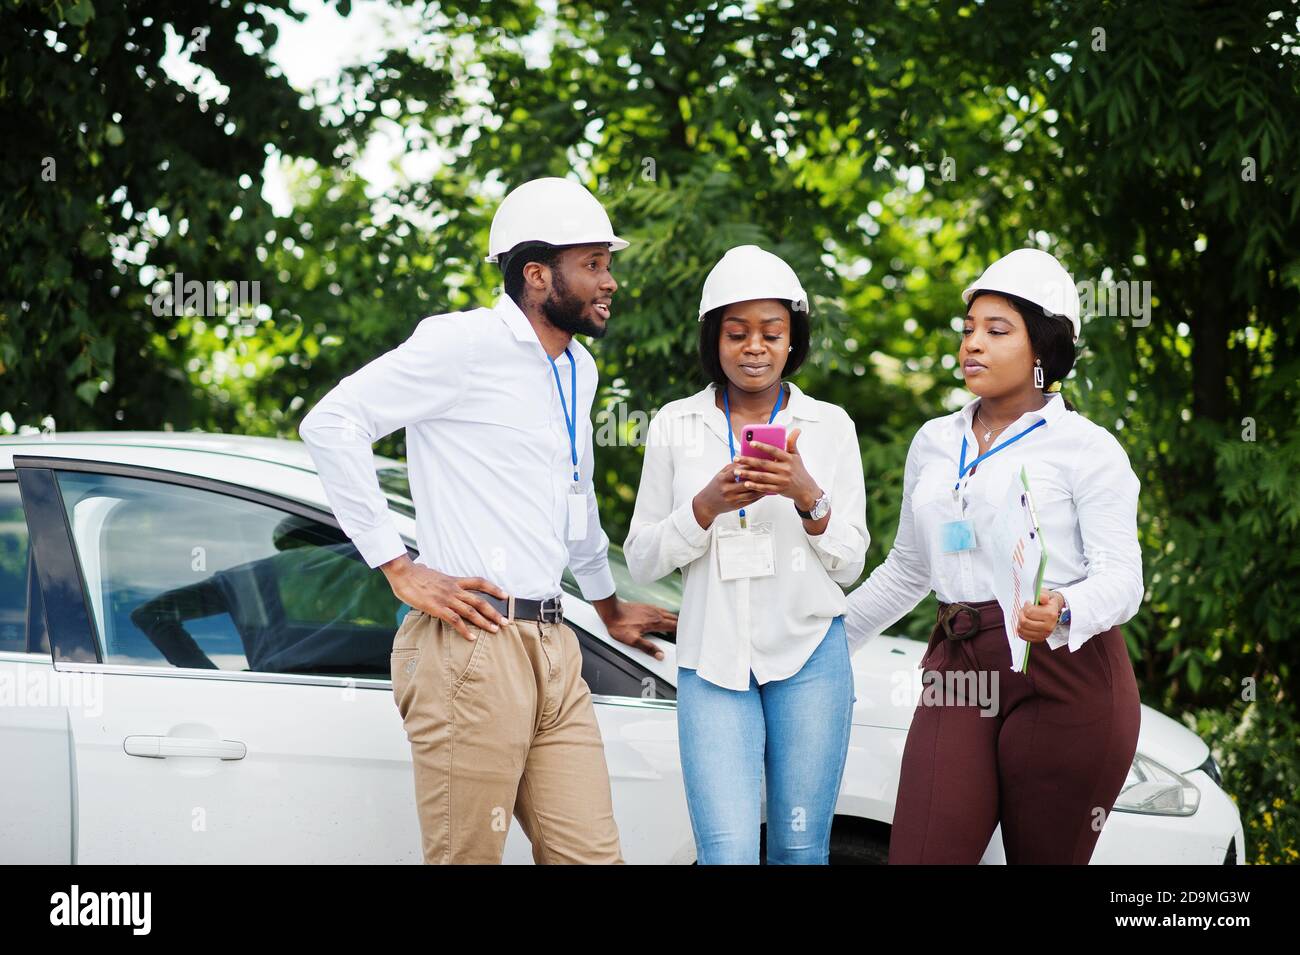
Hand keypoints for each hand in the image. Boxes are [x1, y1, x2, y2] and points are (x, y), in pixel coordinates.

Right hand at [380, 555, 506, 640]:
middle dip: (494, 612)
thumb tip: (435, 576)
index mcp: (454, 580)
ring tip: (495, 630)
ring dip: (484, 622)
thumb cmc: (414, 574)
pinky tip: (471, 638)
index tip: (505, 595)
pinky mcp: (437, 608)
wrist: (404, 573)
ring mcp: (446, 599)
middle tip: (506, 622)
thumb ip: (439, 579)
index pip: (479, 582)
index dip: (494, 588)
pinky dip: (464, 630)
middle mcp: (454, 589)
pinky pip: (455, 620)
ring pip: (471, 611)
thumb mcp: (432, 574)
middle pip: (480, 600)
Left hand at [592, 596, 676, 659]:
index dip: (681, 633)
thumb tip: (660, 655)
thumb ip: (648, 648)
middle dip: (679, 627)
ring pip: (668, 614)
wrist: (611, 611)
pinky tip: (660, 621)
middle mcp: (656, 614)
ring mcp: (651, 609)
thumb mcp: (633, 641)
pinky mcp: (646, 606)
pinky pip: (661, 610)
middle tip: (679, 635)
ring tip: (672, 630)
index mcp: (656, 622)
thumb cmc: (620, 625)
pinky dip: (665, 616)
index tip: (682, 639)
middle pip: (674, 619)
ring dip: (672, 621)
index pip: (675, 626)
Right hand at [692, 461, 764, 528]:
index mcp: (722, 479)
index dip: (747, 466)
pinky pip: (751, 500)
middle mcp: (727, 490)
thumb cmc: (715, 487)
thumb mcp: (720, 475)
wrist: (707, 504)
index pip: (736, 471)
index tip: (757, 462)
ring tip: (770, 482)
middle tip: (768, 471)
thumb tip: (744, 460)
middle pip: (746, 483)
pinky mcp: (737, 506)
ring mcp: (733, 499)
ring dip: (762, 487)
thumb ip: (732, 467)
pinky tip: (765, 491)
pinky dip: (759, 495)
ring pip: (751, 493)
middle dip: (758, 477)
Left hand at [734, 428, 821, 511]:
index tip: (750, 442)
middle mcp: (785, 469)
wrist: (805, 489)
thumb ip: (792, 443)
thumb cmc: (799, 470)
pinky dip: (754, 486)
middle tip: (736, 458)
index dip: (762, 446)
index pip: (773, 451)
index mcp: (788, 459)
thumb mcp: (797, 456)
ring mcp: (781, 480)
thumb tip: (797, 430)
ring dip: (748, 474)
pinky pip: (764, 487)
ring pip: (762, 476)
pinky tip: (745, 483)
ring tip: (737, 471)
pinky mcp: (778, 490)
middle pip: (763, 464)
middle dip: (748, 460)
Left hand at [1016, 591, 1063, 642]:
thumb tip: (1042, 597)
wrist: (1053, 611)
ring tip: (1024, 616)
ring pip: (1022, 629)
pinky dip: (1021, 630)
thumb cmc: (1047, 603)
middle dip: (1021, 614)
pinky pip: (1023, 636)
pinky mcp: (1039, 639)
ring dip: (1020, 622)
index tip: (1028, 603)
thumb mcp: (1046, 595)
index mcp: (1051, 615)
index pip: (1029, 612)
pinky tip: (1024, 624)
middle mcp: (1049, 627)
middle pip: (1024, 622)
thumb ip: (1043, 595)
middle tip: (1024, 610)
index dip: (1026, 606)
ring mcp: (1044, 634)